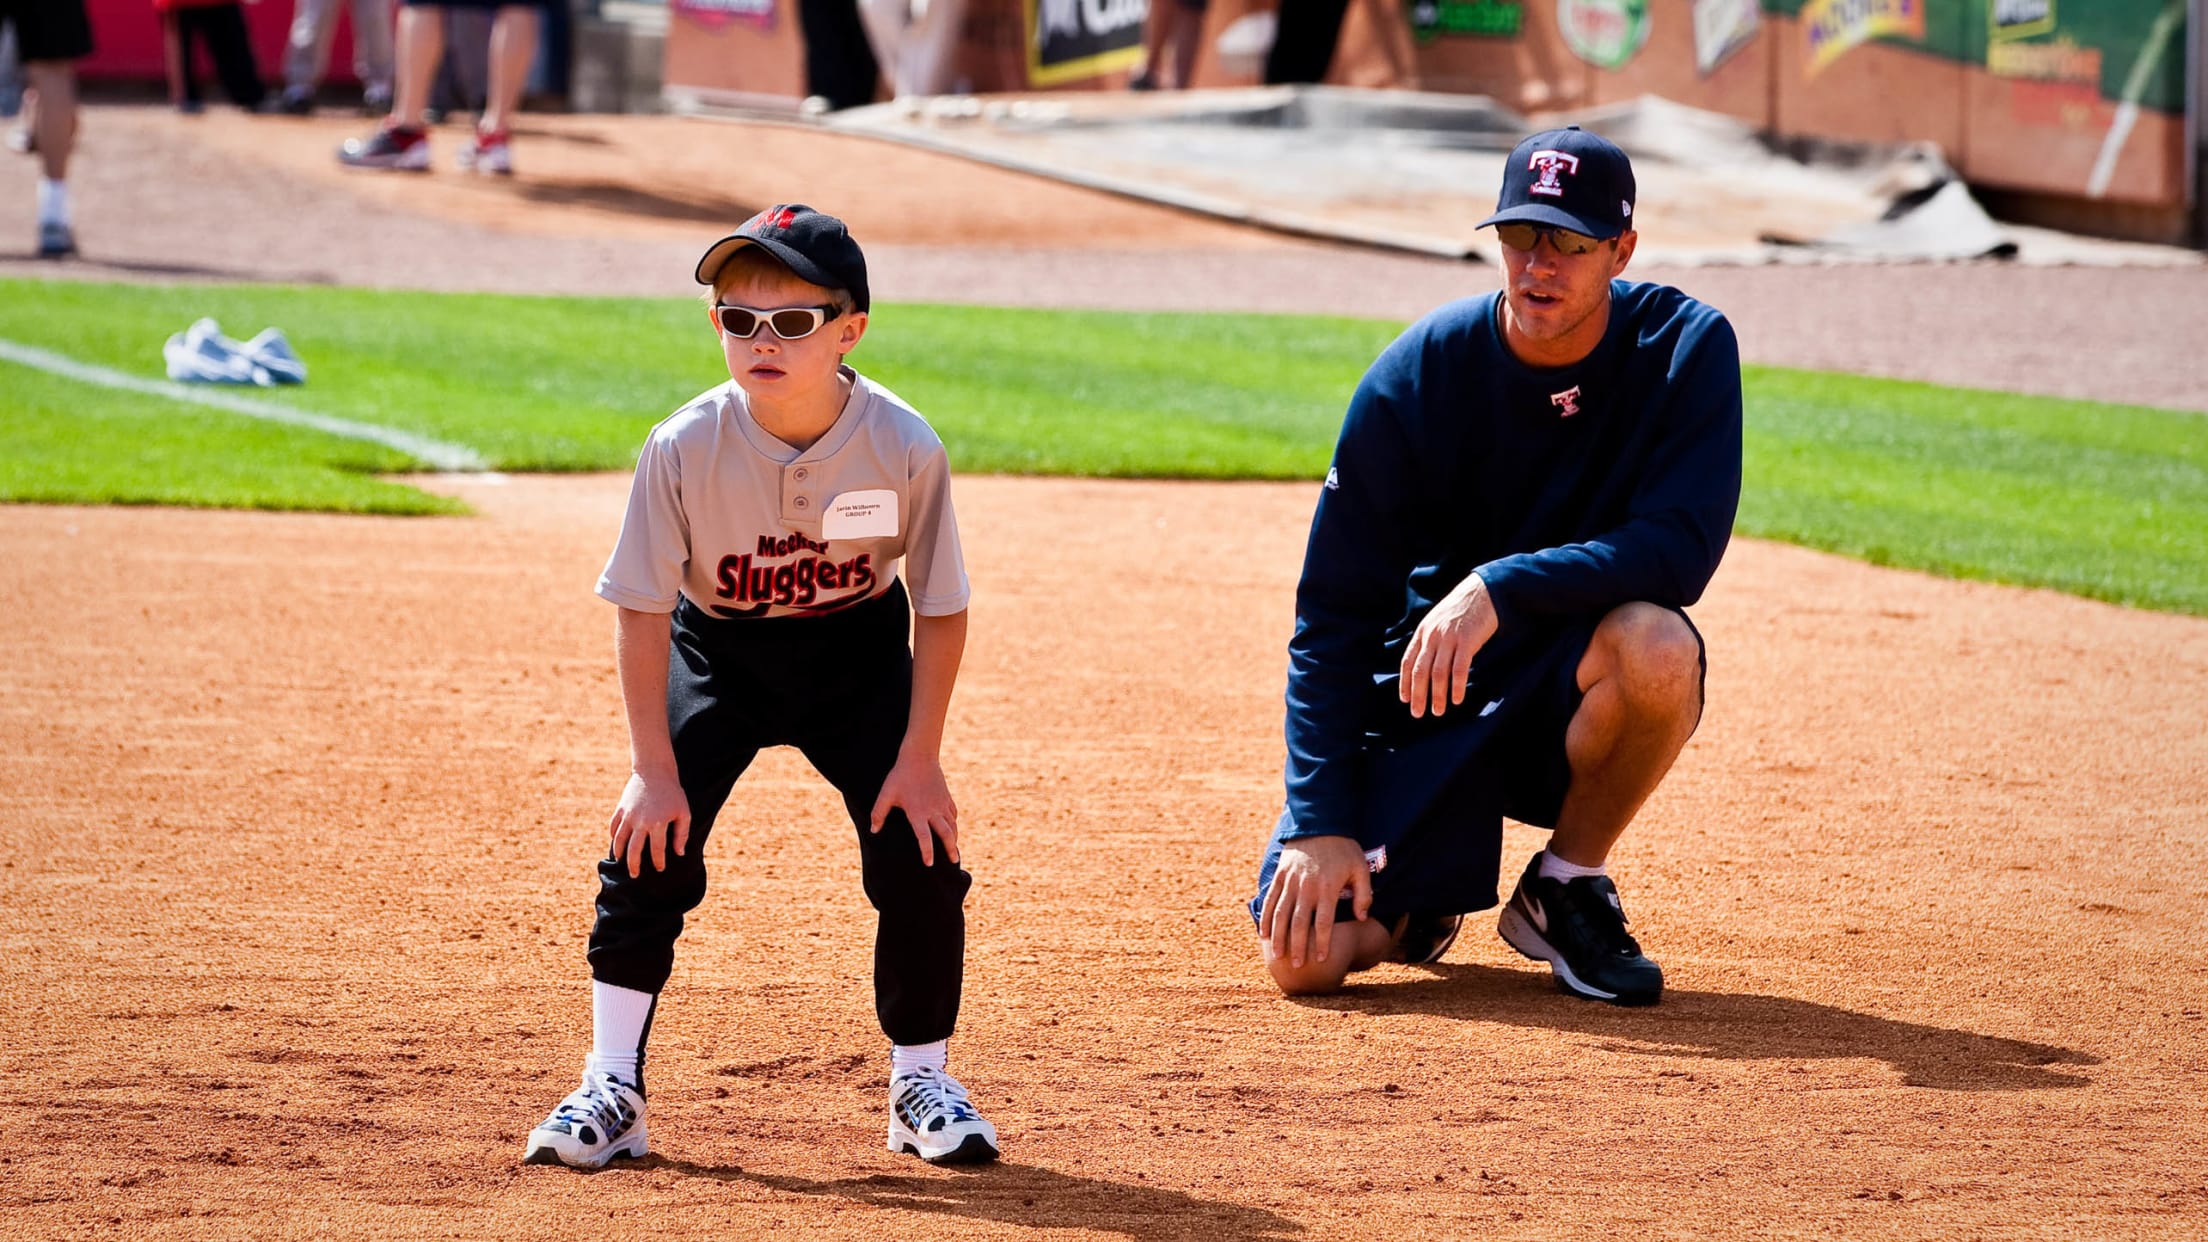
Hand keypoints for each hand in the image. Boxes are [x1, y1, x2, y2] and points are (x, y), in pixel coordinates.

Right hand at [608, 770, 690, 877]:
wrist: (655, 771)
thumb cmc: (673, 793)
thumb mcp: (684, 812)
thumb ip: (682, 834)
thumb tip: (679, 853)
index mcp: (658, 823)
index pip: (656, 850)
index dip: (658, 862)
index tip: (660, 868)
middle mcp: (641, 821)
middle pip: (634, 850)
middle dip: (634, 865)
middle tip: (635, 876)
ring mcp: (628, 815)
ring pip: (620, 840)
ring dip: (620, 853)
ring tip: (621, 862)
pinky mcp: (620, 808)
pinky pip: (614, 827)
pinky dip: (614, 837)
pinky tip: (617, 843)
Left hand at [870, 748, 958, 866]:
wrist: (920, 756)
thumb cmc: (900, 776)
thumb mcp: (886, 794)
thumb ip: (878, 813)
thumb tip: (873, 830)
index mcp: (918, 812)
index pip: (924, 837)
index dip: (927, 851)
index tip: (929, 864)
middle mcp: (933, 811)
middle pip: (947, 834)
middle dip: (951, 850)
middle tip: (954, 863)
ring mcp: (942, 803)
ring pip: (953, 825)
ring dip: (954, 839)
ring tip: (954, 850)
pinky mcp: (946, 797)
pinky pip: (953, 814)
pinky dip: (954, 823)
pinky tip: (952, 828)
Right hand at [1257, 834, 1370, 968]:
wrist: (1320, 821)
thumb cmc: (1344, 848)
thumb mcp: (1361, 868)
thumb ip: (1364, 894)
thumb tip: (1361, 917)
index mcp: (1328, 888)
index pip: (1323, 923)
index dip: (1321, 943)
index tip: (1320, 960)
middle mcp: (1306, 887)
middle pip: (1298, 923)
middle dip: (1297, 946)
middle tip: (1297, 965)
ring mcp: (1290, 881)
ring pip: (1280, 914)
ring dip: (1278, 937)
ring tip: (1278, 955)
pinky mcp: (1280, 875)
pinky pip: (1270, 900)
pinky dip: (1266, 918)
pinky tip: (1263, 934)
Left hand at [1399, 571, 1497, 718]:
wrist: (1483, 591)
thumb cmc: (1461, 609)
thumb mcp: (1438, 620)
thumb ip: (1430, 640)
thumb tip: (1424, 665)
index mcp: (1423, 632)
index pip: (1407, 661)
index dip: (1405, 683)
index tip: (1405, 700)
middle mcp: (1432, 636)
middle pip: (1420, 671)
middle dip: (1418, 695)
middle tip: (1418, 713)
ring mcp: (1449, 638)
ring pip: (1438, 673)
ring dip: (1437, 695)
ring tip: (1438, 711)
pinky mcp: (1467, 641)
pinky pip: (1459, 669)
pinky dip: (1457, 686)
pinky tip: (1457, 699)